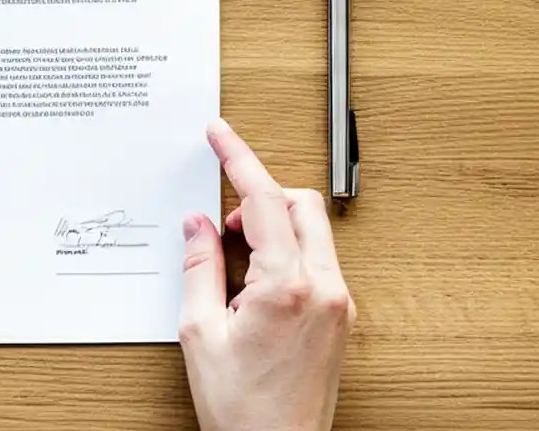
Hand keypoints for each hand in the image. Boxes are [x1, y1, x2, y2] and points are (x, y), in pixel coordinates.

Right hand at [179, 119, 355, 430]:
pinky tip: (255, 282)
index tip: (220, 135)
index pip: (265, 198)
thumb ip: (199, 268)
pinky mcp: (341, 318)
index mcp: (288, 286)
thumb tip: (197, 226)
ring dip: (274, 226)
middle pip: (301, 204)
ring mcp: (339, 304)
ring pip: (312, 231)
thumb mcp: (200, 333)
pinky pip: (318, 261)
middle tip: (223, 220)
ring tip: (236, 262)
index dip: (238, 158)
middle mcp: (325, 289)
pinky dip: (287, 253)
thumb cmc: (243, 408)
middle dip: (261, 195)